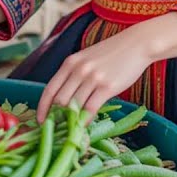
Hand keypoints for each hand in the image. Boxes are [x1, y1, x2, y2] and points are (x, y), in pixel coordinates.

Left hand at [36, 28, 152, 122]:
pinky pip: (91, 108)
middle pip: (59, 100)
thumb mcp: (86, 59)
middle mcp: (78, 70)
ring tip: (69, 132)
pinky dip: (85, 120)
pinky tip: (84, 127)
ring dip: (70, 122)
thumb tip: (64, 100)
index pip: (49, 89)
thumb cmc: (111, 53)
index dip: (42, 108)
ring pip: (74, 106)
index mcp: (70, 63)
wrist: (136, 44)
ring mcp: (92, 78)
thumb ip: (74, 75)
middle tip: (57, 131)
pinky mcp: (107, 86)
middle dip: (56, 118)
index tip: (40, 121)